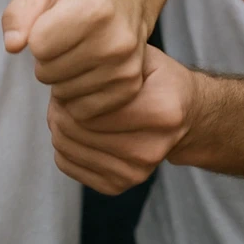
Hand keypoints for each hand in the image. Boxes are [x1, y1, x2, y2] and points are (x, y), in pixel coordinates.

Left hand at [2, 0, 149, 120]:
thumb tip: (12, 46)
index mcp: (91, 9)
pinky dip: (76, 95)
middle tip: (63, 38)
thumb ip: (18, 12)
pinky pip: (84, 111)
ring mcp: (125, 66)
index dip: (35, 35)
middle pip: (48, 73)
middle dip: (45, 58)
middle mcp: (114, 40)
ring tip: (75, 51)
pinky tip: (85, 70)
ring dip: (60, 78)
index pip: (38, 46)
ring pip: (64, 94)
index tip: (48, 21)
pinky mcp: (129, 86)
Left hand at [46, 45, 196, 193]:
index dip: (69, 89)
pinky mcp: (119, 186)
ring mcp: (135, 173)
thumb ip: (111, 63)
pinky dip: (62, 144)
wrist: (186, 117)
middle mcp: (150, 149)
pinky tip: (75, 129)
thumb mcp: (143, 58)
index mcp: (160, 111)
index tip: (67, 79)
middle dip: (59, 107)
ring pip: (67, 147)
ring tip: (67, 108)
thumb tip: (66, 73)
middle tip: (60, 93)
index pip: (93, 106)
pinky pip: (66, 164)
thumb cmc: (160, 80)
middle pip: (78, 128)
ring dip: (58, 125)